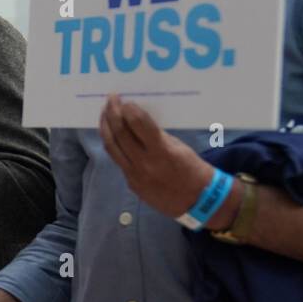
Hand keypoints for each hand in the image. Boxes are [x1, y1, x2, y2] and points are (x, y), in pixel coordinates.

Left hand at [97, 95, 224, 223]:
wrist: (198, 201)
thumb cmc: (192, 169)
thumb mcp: (178, 147)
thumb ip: (155, 135)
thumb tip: (136, 120)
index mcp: (161, 151)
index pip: (138, 124)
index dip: (128, 109)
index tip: (124, 100)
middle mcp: (144, 164)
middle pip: (119, 134)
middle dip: (112, 113)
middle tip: (110, 100)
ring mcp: (135, 176)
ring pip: (112, 148)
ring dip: (105, 128)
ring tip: (104, 115)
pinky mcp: (131, 185)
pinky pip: (118, 161)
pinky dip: (114, 145)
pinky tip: (113, 136)